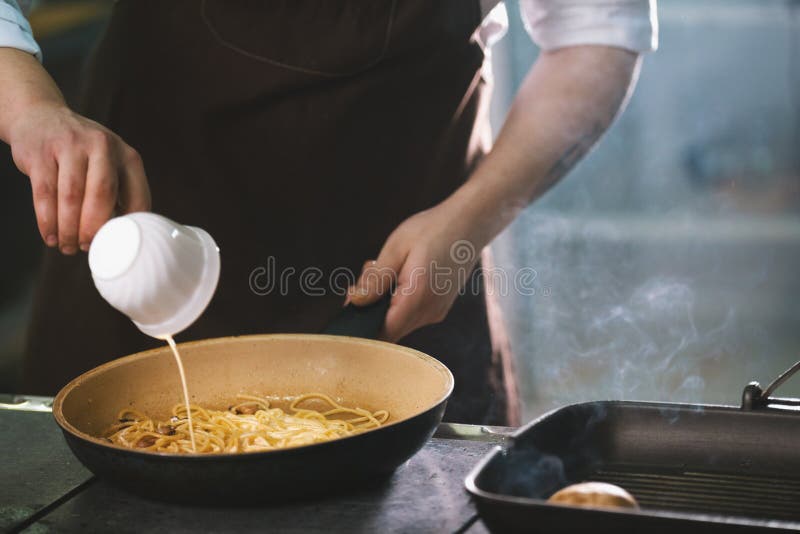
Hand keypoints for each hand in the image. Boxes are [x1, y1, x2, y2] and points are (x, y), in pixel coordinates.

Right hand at [8, 103, 149, 253]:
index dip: (128, 227)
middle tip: (87, 247)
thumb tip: (121, 236)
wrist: (40, 116)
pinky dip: (47, 220)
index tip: (117, 245)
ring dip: (69, 229)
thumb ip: (119, 192)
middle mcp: (102, 147)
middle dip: (94, 228)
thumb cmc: (82, 153)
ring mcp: (70, 147)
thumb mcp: (110, 163)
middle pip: (103, 196)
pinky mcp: (41, 153)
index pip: (138, 198)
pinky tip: (50, 235)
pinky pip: (45, 194)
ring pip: (72, 197)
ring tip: (67, 247)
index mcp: (128, 156)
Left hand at [347, 197, 484, 341]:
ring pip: (398, 321)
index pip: (382, 333)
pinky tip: (400, 274)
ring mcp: (436, 312)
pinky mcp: (439, 307)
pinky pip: (409, 314)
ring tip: (386, 268)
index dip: (361, 325)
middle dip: (370, 308)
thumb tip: (356, 302)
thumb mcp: (397, 248)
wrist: (471, 222)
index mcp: (417, 297)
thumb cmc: (434, 229)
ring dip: (384, 302)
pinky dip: (397, 300)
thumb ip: (376, 279)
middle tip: (368, 273)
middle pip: (388, 329)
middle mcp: (429, 312)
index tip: (351, 301)